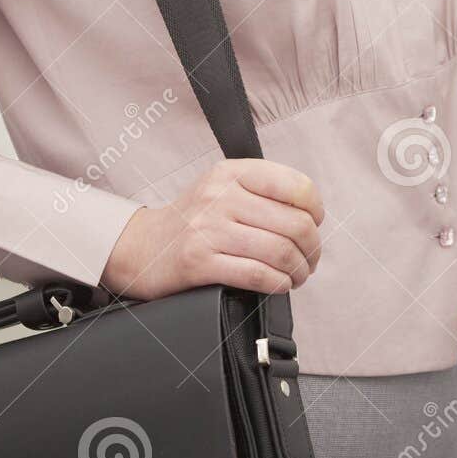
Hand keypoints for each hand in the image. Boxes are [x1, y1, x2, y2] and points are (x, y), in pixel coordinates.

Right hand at [98, 158, 324, 301]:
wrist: (141, 247)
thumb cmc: (192, 220)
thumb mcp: (221, 188)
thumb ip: (261, 190)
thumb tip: (310, 212)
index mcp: (230, 172)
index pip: (294, 185)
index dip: (315, 208)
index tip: (315, 223)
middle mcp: (220, 195)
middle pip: (294, 223)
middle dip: (312, 248)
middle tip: (310, 259)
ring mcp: (208, 229)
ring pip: (279, 251)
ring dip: (299, 271)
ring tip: (298, 275)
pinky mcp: (200, 263)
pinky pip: (257, 275)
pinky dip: (278, 284)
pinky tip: (279, 285)